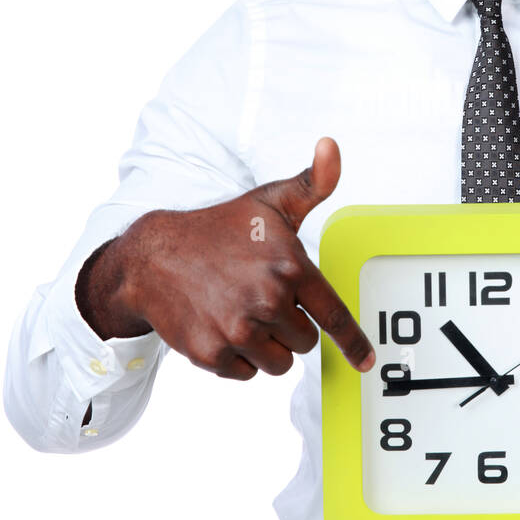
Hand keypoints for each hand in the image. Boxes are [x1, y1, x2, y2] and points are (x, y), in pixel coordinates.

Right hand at [81, 136, 375, 380]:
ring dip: (267, 345)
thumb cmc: (220, 229)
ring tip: (242, 311)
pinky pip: (247, 373)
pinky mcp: (213, 353)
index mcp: (289, 266)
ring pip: (279, 362)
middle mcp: (267, 300)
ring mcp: (239, 330)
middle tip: (262, 298)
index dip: (353, 341)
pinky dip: (238, 357)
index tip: (366, 359)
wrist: (154, 256)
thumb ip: (312, 183)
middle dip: (289, 324)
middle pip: (305, 341)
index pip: (332, 314)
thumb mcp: (270, 202)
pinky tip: (221, 325)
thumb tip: (331, 146)